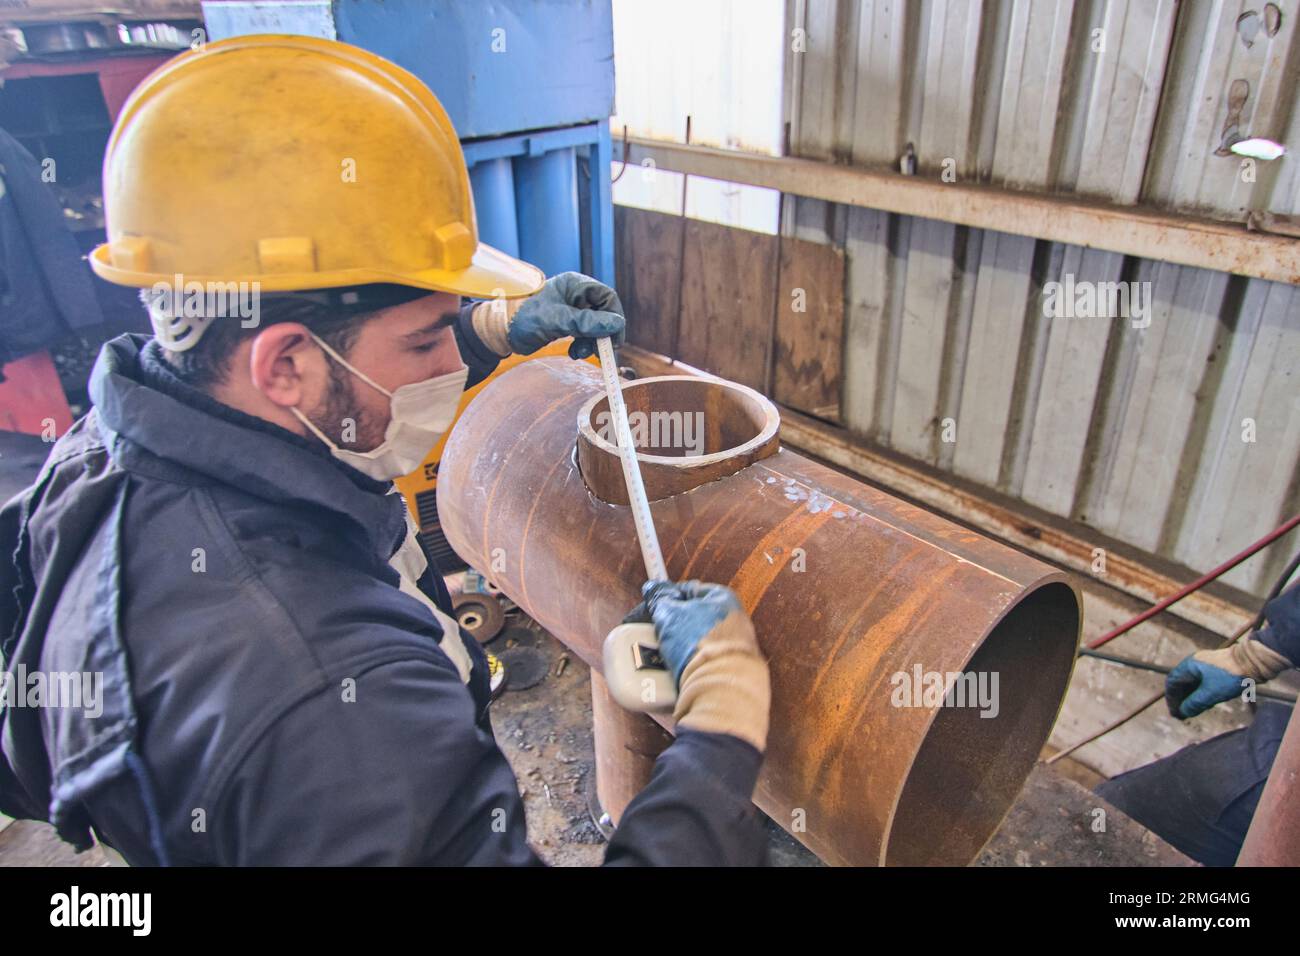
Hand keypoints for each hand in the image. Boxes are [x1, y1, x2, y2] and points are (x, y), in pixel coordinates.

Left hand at [507, 272, 624, 358]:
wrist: (500, 331)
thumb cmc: (523, 318)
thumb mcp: (556, 320)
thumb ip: (586, 322)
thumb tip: (616, 324)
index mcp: (575, 284)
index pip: (607, 297)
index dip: (614, 318)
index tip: (614, 340)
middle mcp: (575, 294)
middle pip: (603, 313)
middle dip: (602, 333)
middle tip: (600, 351)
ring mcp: (571, 309)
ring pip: (595, 326)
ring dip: (592, 342)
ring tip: (580, 353)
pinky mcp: (566, 323)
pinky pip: (584, 334)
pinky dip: (583, 345)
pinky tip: (573, 352)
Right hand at [624, 580, 770, 751]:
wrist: (720, 686)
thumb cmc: (699, 644)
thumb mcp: (670, 614)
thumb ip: (659, 598)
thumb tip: (652, 588)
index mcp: (722, 600)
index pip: (689, 591)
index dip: (667, 597)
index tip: (650, 606)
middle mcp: (731, 621)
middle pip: (690, 618)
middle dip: (668, 626)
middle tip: (649, 633)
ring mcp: (731, 647)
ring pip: (693, 642)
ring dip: (673, 648)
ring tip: (656, 657)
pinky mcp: (727, 670)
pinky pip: (699, 663)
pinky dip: (684, 665)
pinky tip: (672, 672)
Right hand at [1165, 639, 1290, 718]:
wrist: (1254, 662)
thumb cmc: (1230, 676)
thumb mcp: (1211, 693)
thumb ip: (1194, 703)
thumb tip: (1183, 712)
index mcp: (1190, 665)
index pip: (1172, 683)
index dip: (1171, 700)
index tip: (1175, 713)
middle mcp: (1195, 663)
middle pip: (1181, 683)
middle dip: (1181, 700)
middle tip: (1182, 715)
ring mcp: (1205, 665)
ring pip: (1192, 683)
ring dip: (1190, 698)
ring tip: (1192, 711)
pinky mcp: (1216, 669)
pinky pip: (1202, 682)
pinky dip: (1199, 694)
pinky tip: (1203, 703)